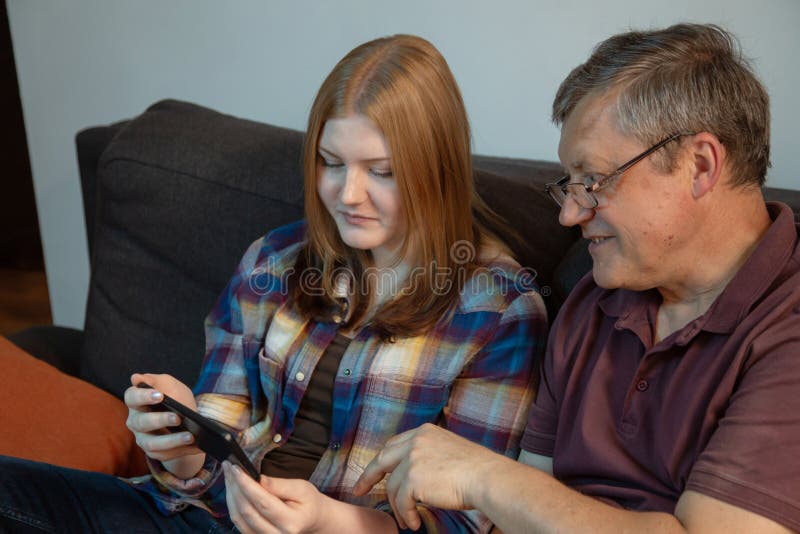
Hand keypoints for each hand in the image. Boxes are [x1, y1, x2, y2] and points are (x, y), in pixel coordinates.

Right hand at [124, 373, 204, 472]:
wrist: (187, 419)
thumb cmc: (175, 397)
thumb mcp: (171, 385)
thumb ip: (157, 381)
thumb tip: (136, 378)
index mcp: (137, 402)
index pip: (131, 397)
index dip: (143, 396)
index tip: (160, 395)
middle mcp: (136, 421)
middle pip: (141, 422)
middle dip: (160, 420)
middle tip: (178, 417)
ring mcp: (143, 439)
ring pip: (152, 444)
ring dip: (172, 440)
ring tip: (191, 436)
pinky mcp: (155, 453)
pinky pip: (166, 455)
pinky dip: (182, 450)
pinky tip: (196, 446)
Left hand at [223, 462, 327, 533]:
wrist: (311, 519)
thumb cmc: (308, 501)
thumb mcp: (301, 488)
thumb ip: (279, 485)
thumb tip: (257, 479)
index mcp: (290, 522)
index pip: (263, 503)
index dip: (247, 485)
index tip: (236, 468)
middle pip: (247, 511)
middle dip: (235, 486)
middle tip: (228, 466)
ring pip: (238, 518)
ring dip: (231, 494)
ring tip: (229, 474)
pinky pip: (238, 522)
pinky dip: (232, 504)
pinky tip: (233, 488)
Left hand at [353, 423, 502, 530]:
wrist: (487, 477)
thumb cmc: (476, 470)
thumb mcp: (448, 450)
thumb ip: (429, 454)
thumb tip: (415, 474)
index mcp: (424, 432)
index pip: (394, 445)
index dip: (382, 460)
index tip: (374, 472)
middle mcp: (415, 441)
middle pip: (382, 459)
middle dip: (368, 477)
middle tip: (359, 490)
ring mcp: (412, 458)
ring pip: (393, 487)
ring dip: (399, 508)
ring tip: (408, 521)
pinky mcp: (413, 478)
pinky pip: (402, 501)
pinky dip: (406, 515)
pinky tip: (414, 523)